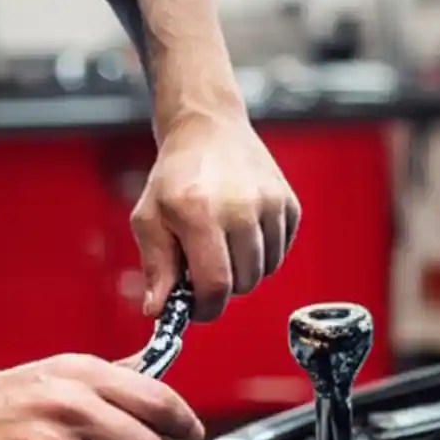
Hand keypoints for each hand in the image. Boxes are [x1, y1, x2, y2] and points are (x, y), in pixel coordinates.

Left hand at [130, 112, 299, 321]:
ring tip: (223, 244)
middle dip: (222, 286)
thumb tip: (158, 311)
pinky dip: (262, 253)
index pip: (214, 284)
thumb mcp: (150, 218)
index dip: (206, 308)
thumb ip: (156, 267)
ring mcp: (270, 204)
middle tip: (204, 265)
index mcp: (199, 212)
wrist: (209, 127)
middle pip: (243, 283)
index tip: (197, 309)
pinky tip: (243, 230)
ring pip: (265, 271)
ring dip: (243, 270)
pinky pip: (280, 253)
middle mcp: (241, 207)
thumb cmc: (175, 176)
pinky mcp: (289, 204)